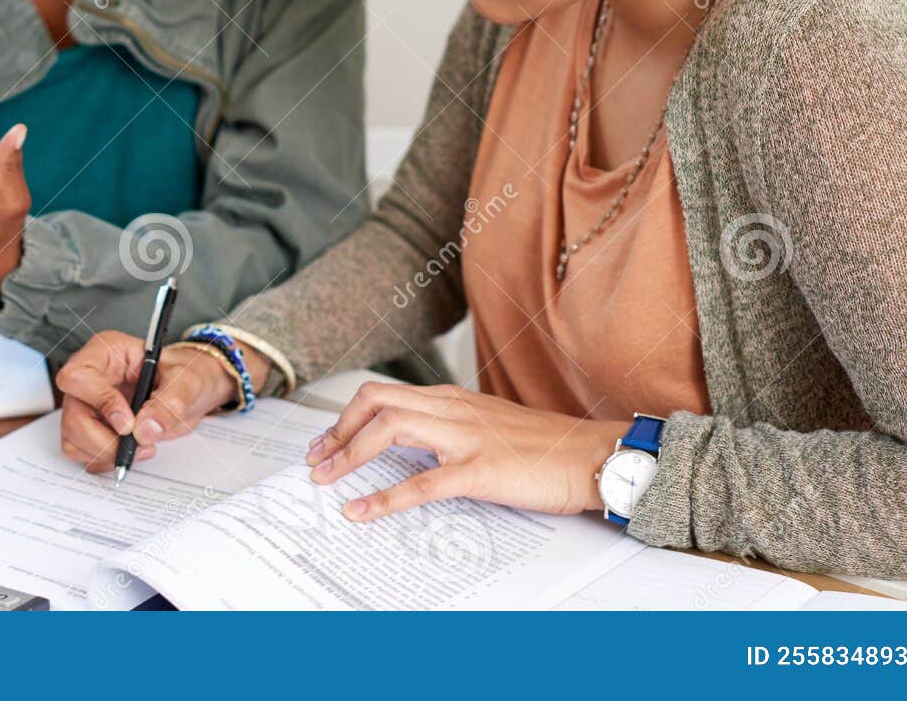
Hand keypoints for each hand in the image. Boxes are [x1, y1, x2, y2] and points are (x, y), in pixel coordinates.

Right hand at [55, 329, 271, 472]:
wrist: (191, 391)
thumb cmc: (187, 375)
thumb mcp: (188, 382)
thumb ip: (169, 402)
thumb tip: (145, 430)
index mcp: (106, 352)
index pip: (78, 376)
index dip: (99, 402)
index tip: (128, 424)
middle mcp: (90, 377)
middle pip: (72, 414)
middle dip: (103, 439)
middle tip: (138, 445)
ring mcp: (86, 404)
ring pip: (72, 438)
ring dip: (105, 453)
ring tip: (142, 447)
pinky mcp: (90, 427)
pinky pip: (82, 452)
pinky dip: (105, 460)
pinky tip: (132, 452)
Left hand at [304, 382, 629, 521]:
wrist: (592, 455)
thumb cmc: (544, 447)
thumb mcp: (487, 427)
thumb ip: (450, 430)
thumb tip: (413, 450)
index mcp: (451, 398)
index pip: (383, 394)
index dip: (345, 417)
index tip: (325, 443)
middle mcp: (452, 409)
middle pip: (375, 401)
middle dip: (336, 431)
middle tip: (315, 461)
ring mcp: (465, 437)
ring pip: (389, 430)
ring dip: (348, 454)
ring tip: (325, 481)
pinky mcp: (480, 470)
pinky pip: (421, 483)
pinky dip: (383, 498)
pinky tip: (360, 511)